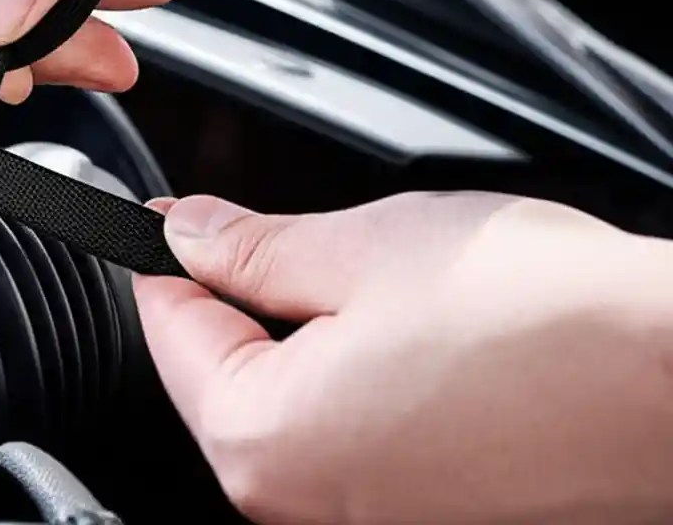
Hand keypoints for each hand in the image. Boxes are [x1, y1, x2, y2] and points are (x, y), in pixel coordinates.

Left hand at [136, 193, 672, 523]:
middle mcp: (304, 503)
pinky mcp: (425, 512)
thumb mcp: (363, 248)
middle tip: (265, 232)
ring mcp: (369, 516)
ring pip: (286, 401)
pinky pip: (350, 432)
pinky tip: (407, 331)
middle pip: (219, 376)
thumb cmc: (548, 324)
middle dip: (232, 297)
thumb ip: (253, 248)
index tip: (166, 216)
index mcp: (263, 440)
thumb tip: (186, 234)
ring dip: (297, 332)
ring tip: (360, 276)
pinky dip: (354, 375)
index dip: (163, 257)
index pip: (166, 333)